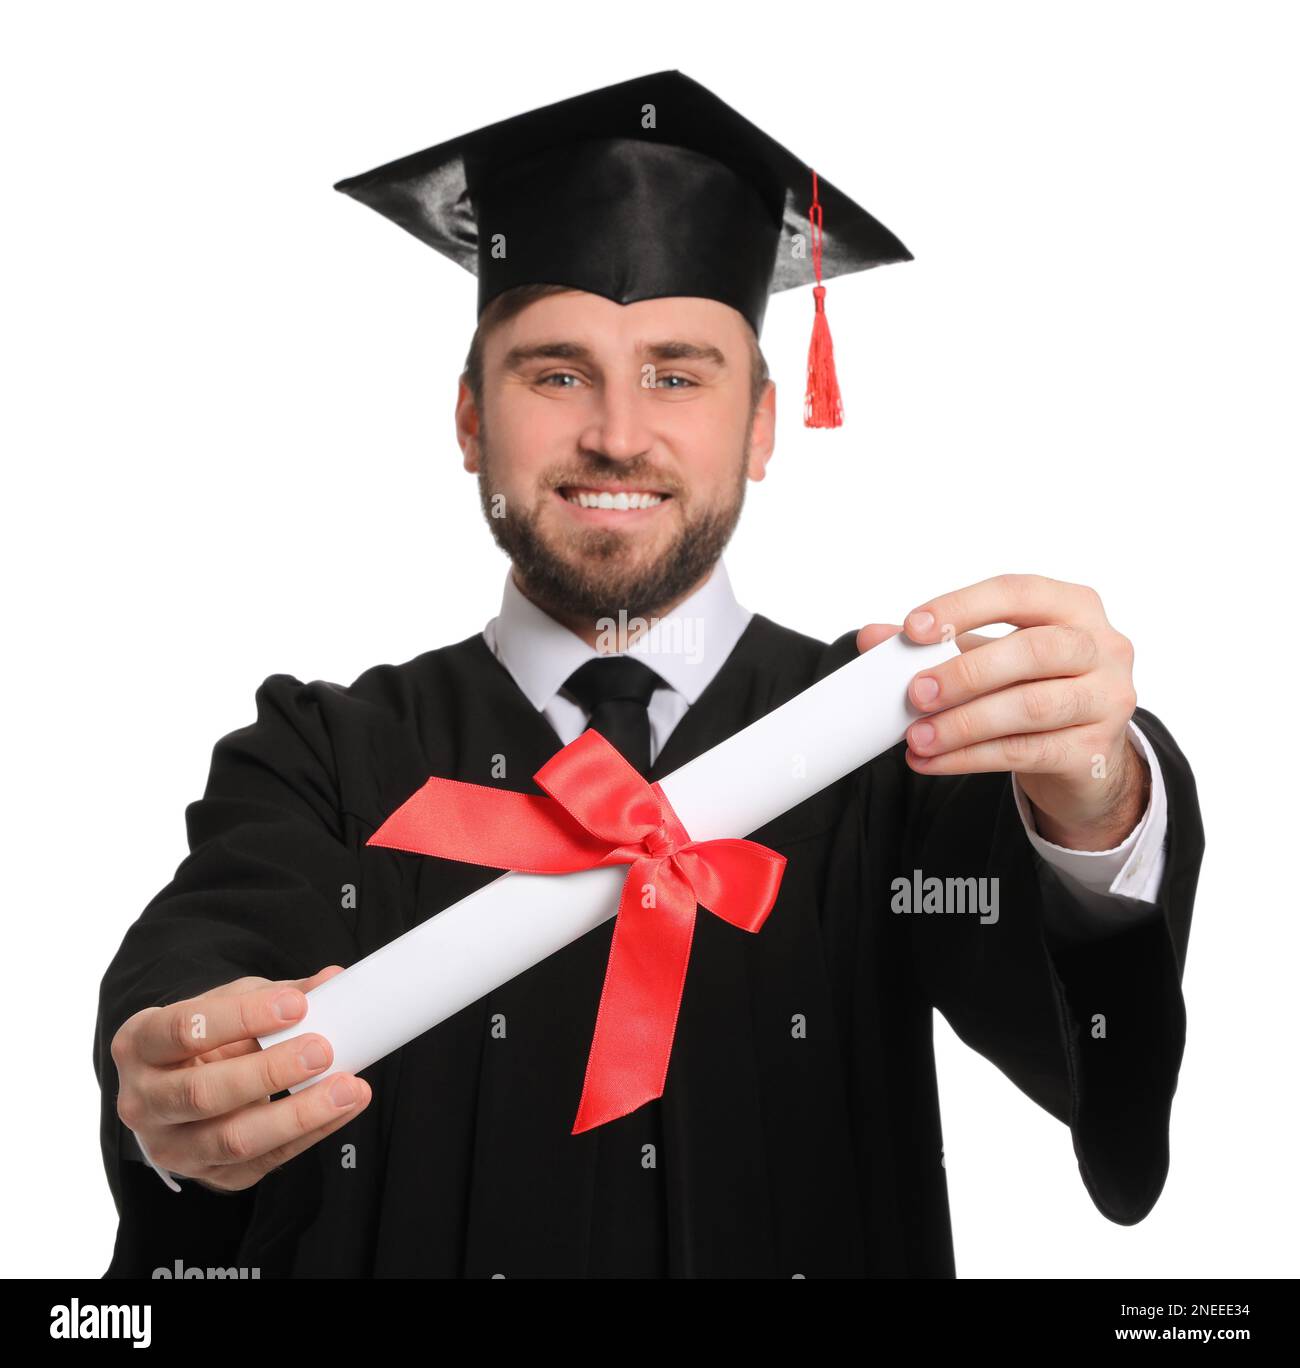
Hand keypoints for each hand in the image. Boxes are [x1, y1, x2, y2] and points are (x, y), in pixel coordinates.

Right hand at [111, 967, 371, 1192]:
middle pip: (203, 1093)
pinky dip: (311, 1134)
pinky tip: (344, 1108)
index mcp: (140, 1045)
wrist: (182, 1085)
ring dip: (298, 1115)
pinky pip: (263, 1161)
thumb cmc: (206, 1039)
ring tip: (348, 1088)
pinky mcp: (209, 1175)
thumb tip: (334, 979)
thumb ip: (277, 994)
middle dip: (269, 1073)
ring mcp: (172, 1146)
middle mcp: (143, 1102)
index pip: (184, 1030)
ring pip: (234, 1139)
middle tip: (322, 1050)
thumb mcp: (230, 1004)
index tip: (296, 1006)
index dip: (240, 1017)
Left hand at [857, 573, 1149, 850]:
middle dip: (966, 672)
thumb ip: (937, 643)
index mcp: (1073, 606)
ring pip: (1030, 708)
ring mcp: (1107, 700)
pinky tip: (931, 761)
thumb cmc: (1034, 687)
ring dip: (962, 724)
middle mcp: (1102, 647)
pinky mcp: (1095, 751)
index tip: (912, 629)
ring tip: (916, 737)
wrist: (1085, 755)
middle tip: (915, 693)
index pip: (1017, 592)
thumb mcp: (988, 656)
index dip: (963, 608)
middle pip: (1034, 651)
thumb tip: (873, 637)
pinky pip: (1025, 752)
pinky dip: (969, 758)